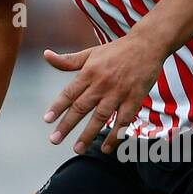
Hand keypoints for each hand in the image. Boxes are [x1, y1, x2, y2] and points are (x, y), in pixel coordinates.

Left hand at [42, 33, 162, 154]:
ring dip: (89, 134)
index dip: (58, 106)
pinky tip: (107, 148)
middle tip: (54, 139)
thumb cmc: (117, 50)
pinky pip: (123, 120)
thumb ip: (68, 60)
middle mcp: (102, 83)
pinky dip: (115, 135)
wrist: (147, 44)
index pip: (70, 92)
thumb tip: (46, 55)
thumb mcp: (90, 52)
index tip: (47, 120)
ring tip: (78, 149)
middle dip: (67, 125)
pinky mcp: (134, 99)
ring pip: (101, 117)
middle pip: (82, 107)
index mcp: (89, 72)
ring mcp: (119, 92)